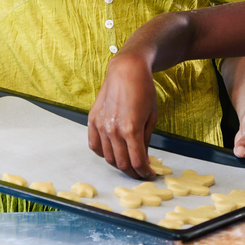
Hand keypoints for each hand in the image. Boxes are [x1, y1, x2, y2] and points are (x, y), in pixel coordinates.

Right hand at [87, 52, 157, 178]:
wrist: (127, 70)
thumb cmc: (144, 90)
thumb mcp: (152, 116)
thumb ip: (146, 140)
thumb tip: (144, 159)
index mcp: (131, 129)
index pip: (137, 162)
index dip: (144, 173)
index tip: (150, 175)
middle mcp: (113, 130)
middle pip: (121, 163)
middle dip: (133, 172)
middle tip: (140, 172)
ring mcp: (101, 126)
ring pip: (107, 157)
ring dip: (119, 164)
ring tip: (128, 161)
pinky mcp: (92, 120)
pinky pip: (95, 145)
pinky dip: (103, 153)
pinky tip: (112, 151)